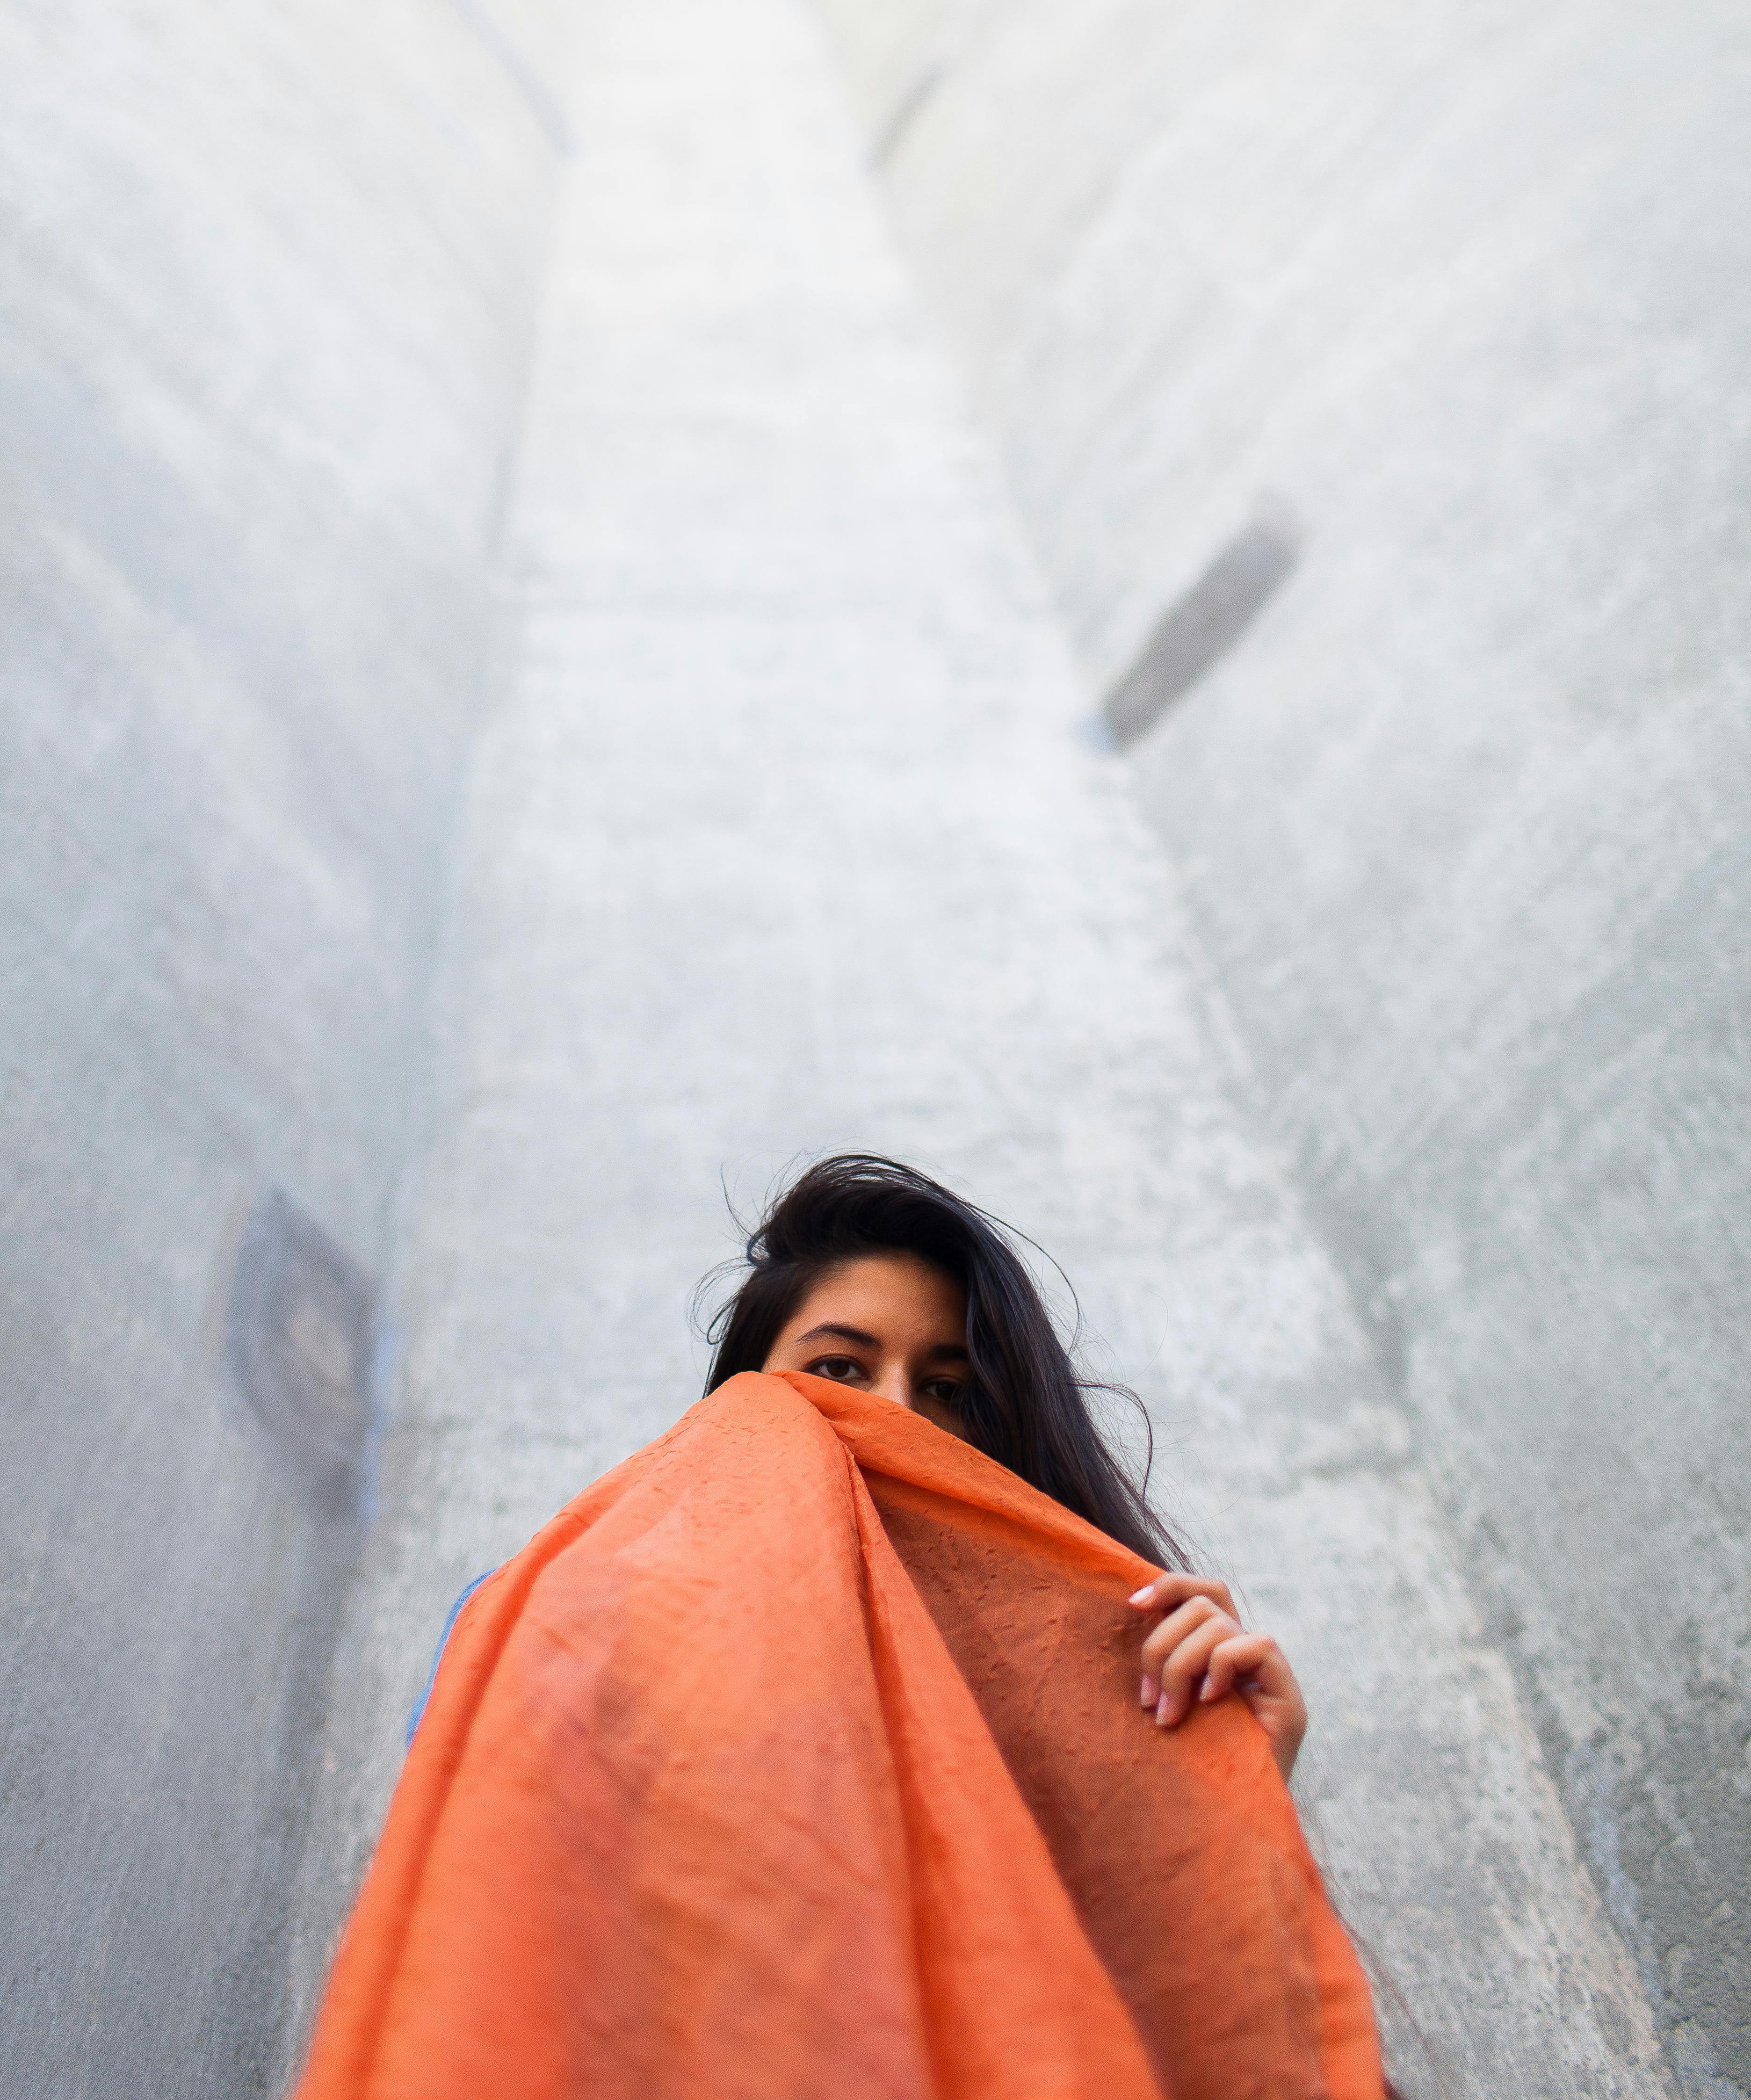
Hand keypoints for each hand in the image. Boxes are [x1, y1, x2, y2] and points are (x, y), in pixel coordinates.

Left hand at [1127, 1573, 1307, 1780]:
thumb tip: (1129, 1613)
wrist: (1227, 1832)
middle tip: (1147, 1700)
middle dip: (1161, 1645)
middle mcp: (1246, 1659)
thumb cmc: (1183, 1773)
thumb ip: (1158, 1667)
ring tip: (1168, 1715)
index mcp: (1217, 1655)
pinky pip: (1255, 1646)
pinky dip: (1222, 1667)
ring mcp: (1270, 1678)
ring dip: (1180, 1666)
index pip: (1202, 1592)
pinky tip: (1209, 1703)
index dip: (1168, 1587)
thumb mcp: (1161, 1707)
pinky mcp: (1289, 1700)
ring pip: (1218, 1624)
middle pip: (1203, 1604)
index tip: (1131, 1604)